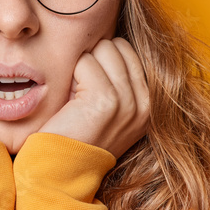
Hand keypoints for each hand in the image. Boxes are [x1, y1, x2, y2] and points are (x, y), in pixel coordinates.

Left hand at [36, 37, 149, 158]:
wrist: (58, 171)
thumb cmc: (75, 134)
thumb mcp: (109, 107)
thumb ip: (119, 78)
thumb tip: (109, 38)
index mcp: (151, 103)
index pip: (127, 50)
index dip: (101, 62)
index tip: (90, 92)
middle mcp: (147, 103)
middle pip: (116, 45)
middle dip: (92, 61)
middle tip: (81, 95)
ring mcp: (129, 102)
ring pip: (102, 49)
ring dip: (81, 68)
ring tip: (76, 99)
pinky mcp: (107, 100)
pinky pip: (85, 62)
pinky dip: (71, 76)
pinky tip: (70, 101)